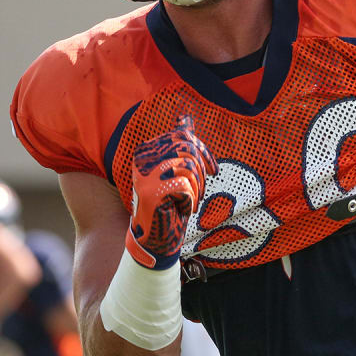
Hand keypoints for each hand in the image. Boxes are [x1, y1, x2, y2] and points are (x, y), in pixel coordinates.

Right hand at [127, 116, 217, 269]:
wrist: (157, 237)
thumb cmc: (169, 203)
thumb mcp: (176, 170)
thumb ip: (178, 145)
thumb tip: (185, 117)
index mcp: (145, 151)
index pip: (182, 136)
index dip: (203, 152)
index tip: (214, 171)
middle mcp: (141, 160)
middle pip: (187, 150)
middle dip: (201, 172)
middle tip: (198, 192)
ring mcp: (144, 176)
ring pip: (188, 168)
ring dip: (195, 190)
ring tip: (188, 202)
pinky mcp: (151, 193)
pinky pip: (185, 187)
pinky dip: (189, 201)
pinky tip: (179, 210)